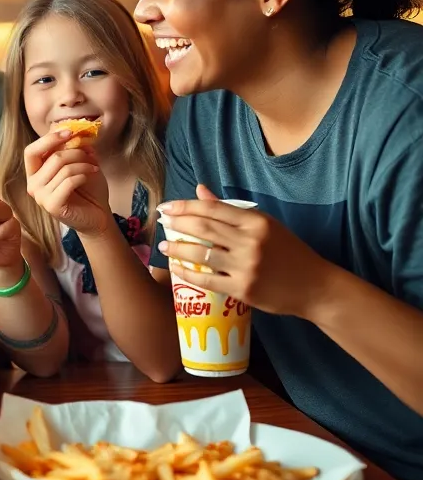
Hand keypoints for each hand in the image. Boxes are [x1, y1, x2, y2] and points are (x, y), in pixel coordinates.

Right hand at [23, 129, 110, 235]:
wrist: (97, 215)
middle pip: (52, 157)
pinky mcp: (52, 206)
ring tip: (94, 166)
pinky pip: (68, 181)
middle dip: (75, 152)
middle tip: (90, 154)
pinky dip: (84, 174)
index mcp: (35, 173)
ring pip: (63, 168)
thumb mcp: (80, 162)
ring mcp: (41, 197)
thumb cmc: (87, 189)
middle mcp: (33, 185)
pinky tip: (92, 174)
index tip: (69, 132)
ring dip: (83, 163)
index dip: (48, 139)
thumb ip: (72, 147)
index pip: (31, 151)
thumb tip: (70, 128)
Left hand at [158, 185, 330, 315]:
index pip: (213, 209)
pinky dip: (187, 273)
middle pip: (204, 228)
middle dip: (178, 224)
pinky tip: (177, 268)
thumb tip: (200, 189)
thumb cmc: (289, 252)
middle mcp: (250, 242)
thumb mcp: (265, 225)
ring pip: (201, 254)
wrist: (316, 287)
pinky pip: (207, 280)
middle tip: (162, 222)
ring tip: (164, 246)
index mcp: (256, 222)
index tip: (167, 206)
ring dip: (177, 249)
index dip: (186, 206)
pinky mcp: (244, 290)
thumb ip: (230, 210)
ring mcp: (247, 267)